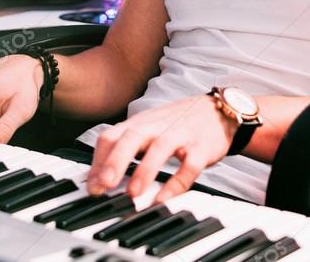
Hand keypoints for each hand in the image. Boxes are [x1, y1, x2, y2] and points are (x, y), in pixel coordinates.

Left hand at [87, 94, 236, 203]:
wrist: (218, 110)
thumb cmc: (176, 123)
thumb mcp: (147, 129)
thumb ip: (123, 149)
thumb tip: (97, 179)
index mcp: (139, 123)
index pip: (111, 137)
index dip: (99, 161)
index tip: (91, 186)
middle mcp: (157, 126)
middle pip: (132, 138)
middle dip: (116, 161)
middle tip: (105, 185)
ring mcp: (180, 135)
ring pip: (160, 149)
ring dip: (145, 171)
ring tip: (133, 194)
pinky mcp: (201, 147)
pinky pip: (189, 165)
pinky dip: (177, 183)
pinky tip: (165, 199)